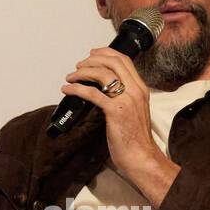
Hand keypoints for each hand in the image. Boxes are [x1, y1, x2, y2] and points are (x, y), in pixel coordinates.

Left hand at [61, 47, 158, 181]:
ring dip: (82, 72)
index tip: (92, 54)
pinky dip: (76, 88)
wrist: (141, 156)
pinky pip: (92, 93)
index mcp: (141, 89)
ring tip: (71, 77)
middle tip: (79, 65)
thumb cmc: (135, 139)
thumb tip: (104, 90)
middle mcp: (135, 90)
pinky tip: (68, 90)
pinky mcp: (115, 111)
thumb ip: (124, 98)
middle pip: (113, 62)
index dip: (106, 53)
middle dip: (92, 59)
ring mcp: (126, 100)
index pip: (124, 60)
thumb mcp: (134, 111)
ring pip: (102, 74)